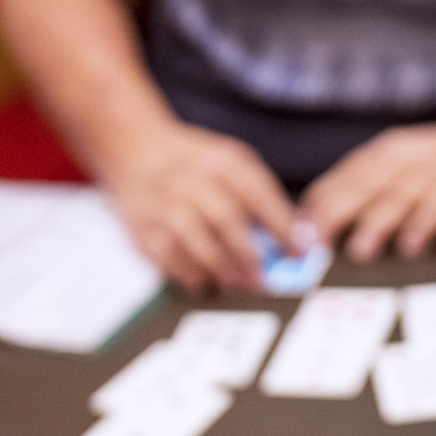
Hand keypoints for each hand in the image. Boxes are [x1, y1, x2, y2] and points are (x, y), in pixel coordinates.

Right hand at [104, 117, 303, 289]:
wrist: (137, 151)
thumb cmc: (195, 167)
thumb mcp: (231, 165)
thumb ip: (262, 198)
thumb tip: (297, 237)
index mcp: (220, 161)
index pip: (256, 191)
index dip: (280, 224)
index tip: (297, 250)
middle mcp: (191, 179)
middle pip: (225, 218)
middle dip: (249, 253)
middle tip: (265, 279)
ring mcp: (164, 204)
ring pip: (195, 240)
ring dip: (221, 267)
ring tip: (238, 283)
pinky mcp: (145, 228)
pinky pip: (169, 257)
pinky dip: (190, 273)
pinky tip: (206, 281)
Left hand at [302, 106, 435, 261]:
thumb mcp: (403, 171)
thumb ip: (367, 193)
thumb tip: (318, 227)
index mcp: (383, 154)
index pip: (340, 180)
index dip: (317, 208)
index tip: (296, 237)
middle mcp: (405, 157)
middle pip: (362, 186)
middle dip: (337, 215)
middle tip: (317, 246)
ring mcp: (435, 167)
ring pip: (399, 194)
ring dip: (378, 224)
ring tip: (360, 251)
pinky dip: (426, 224)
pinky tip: (413, 246)